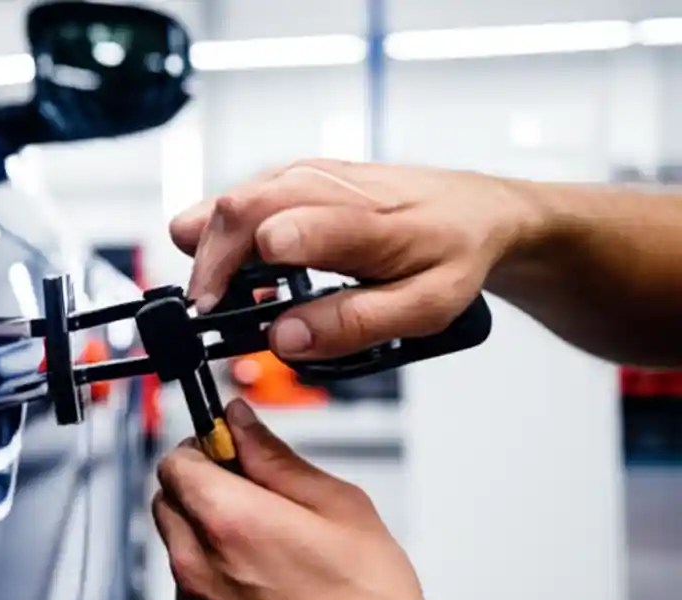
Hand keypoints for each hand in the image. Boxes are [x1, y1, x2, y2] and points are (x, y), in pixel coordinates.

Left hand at [153, 401, 514, 599]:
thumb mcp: (338, 505)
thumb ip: (275, 457)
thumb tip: (241, 423)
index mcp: (229, 520)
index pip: (174, 461)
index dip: (202, 450)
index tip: (227, 453)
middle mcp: (199, 564)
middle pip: (167, 500)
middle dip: (200, 488)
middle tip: (251, 496)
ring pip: (177, 546)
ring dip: (206, 535)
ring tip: (267, 550)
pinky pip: (189, 591)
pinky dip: (212, 580)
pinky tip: (262, 587)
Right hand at [170, 159, 546, 360]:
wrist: (477, 211)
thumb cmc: (453, 255)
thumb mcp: (425, 308)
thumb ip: (352, 326)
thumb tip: (284, 340)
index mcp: (368, 222)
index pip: (290, 229)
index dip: (240, 267)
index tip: (218, 308)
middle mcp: (331, 187)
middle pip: (241, 209)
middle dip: (208, 263)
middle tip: (205, 312)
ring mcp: (310, 175)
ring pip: (235, 198)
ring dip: (209, 246)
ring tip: (214, 293)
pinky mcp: (298, 175)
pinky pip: (243, 196)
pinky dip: (223, 232)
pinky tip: (228, 266)